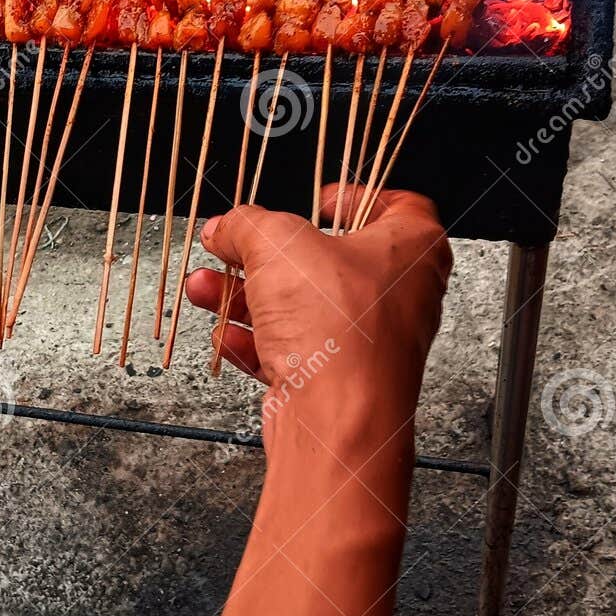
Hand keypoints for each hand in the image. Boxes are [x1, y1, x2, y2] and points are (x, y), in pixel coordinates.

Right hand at [185, 184, 451, 435]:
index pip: (399, 205)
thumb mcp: (278, 243)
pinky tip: (224, 335)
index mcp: (411, 249)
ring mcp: (370, 343)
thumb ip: (246, 225)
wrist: (335, 418)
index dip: (355, 197)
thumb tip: (227, 226)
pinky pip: (294, 353)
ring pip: (302, 309)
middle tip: (234, 246)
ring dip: (246, 297)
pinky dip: (255, 342)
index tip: (319, 201)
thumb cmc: (338, 328)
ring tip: (205, 287)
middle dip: (267, 256)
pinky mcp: (339, 382)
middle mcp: (399, 297)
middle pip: (328, 261)